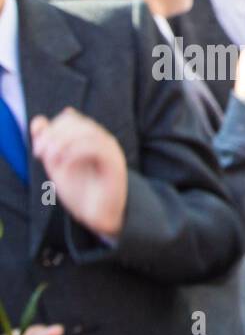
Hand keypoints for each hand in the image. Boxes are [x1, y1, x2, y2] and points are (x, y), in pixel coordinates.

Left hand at [31, 109, 128, 239]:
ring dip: (62, 143)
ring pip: (86, 132)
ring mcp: (111, 150)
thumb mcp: (56, 164)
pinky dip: (75, 152)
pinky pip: (96, 147)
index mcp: (90, 139)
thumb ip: (47, 143)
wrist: (97, 216)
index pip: (70, 119)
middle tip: (41, 155)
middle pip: (76, 122)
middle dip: (53, 136)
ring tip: (53, 161)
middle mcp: (103, 140)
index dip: (50, 130)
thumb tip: (38, 120)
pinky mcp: (115, 162)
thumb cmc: (80, 192)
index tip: (38, 151)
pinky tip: (65, 165)